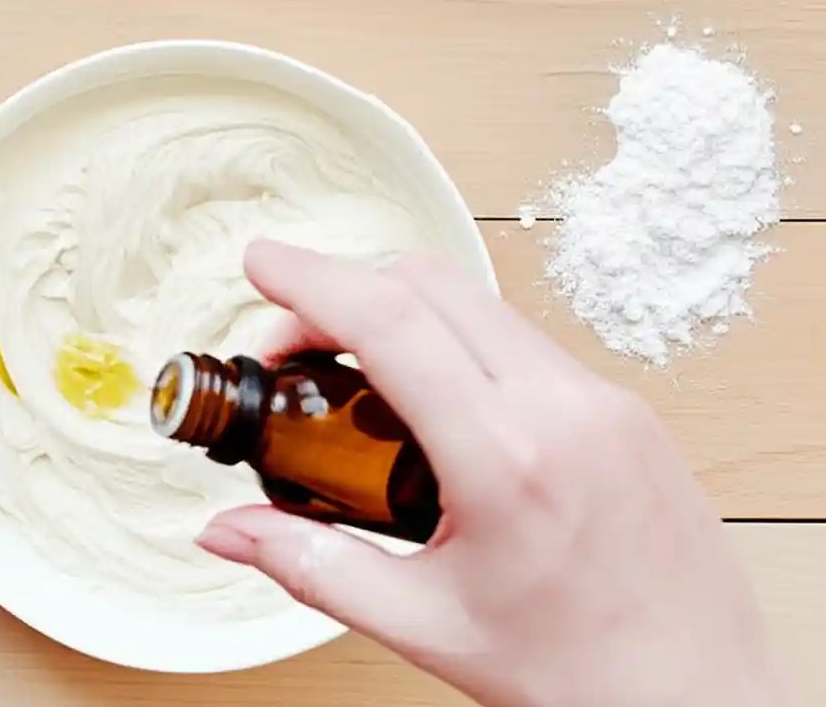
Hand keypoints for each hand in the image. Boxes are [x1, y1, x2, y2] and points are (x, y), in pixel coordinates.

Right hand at [197, 241, 794, 705]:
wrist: (698, 696)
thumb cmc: (581, 673)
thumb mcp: (423, 623)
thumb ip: (310, 565)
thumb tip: (230, 532)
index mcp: (507, 458)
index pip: (391, 322)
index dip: (311, 281)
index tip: (263, 264)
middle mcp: (564, 409)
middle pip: (431, 284)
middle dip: (342, 291)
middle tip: (292, 348)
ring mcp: (604, 401)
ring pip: (479, 304)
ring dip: (401, 313)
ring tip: (354, 377)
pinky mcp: (624, 409)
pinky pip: (521, 340)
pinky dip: (457, 341)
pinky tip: (431, 400)